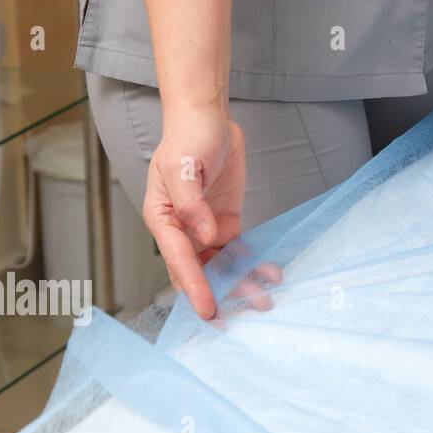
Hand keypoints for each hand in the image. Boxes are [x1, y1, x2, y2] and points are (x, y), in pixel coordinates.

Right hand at [142, 105, 244, 318]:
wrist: (208, 120)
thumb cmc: (188, 139)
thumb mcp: (184, 166)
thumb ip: (192, 203)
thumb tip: (205, 234)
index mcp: (163, 219)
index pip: (179, 260)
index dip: (195, 286)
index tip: (209, 309)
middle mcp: (182, 231)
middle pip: (200, 271)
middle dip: (221, 293)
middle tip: (244, 311)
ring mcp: (204, 229)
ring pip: (220, 266)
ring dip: (240, 282)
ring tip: (265, 298)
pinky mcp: (226, 223)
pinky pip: (237, 251)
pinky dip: (251, 263)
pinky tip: (269, 273)